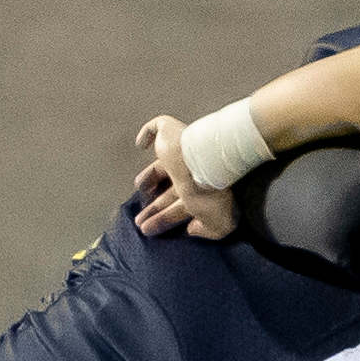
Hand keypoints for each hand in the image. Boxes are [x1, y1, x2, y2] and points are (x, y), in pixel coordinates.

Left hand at [132, 116, 237, 240]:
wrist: (205, 162)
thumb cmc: (213, 192)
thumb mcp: (220, 224)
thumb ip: (209, 231)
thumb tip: (192, 230)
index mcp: (200, 192)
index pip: (180, 206)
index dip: (166, 217)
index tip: (152, 227)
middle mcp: (189, 173)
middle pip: (167, 193)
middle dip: (154, 210)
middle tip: (140, 223)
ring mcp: (179, 152)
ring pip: (158, 169)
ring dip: (146, 181)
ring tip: (139, 190)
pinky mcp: (169, 133)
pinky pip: (155, 129)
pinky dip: (146, 136)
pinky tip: (140, 144)